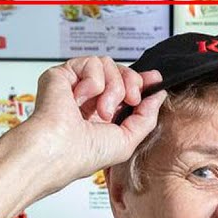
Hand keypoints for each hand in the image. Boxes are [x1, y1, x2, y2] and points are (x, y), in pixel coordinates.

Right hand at [18, 57, 165, 187]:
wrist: (58, 150)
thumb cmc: (83, 154)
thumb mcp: (128, 140)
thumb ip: (146, 116)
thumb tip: (158, 94)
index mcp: (102, 113)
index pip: (125, 86)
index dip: (141, 80)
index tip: (155, 79)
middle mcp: (90, 98)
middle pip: (121, 71)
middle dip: (132, 83)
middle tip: (129, 100)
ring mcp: (76, 85)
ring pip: (108, 64)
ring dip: (112, 88)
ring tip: (100, 110)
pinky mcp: (63, 74)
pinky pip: (91, 63)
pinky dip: (92, 82)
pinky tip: (79, 100)